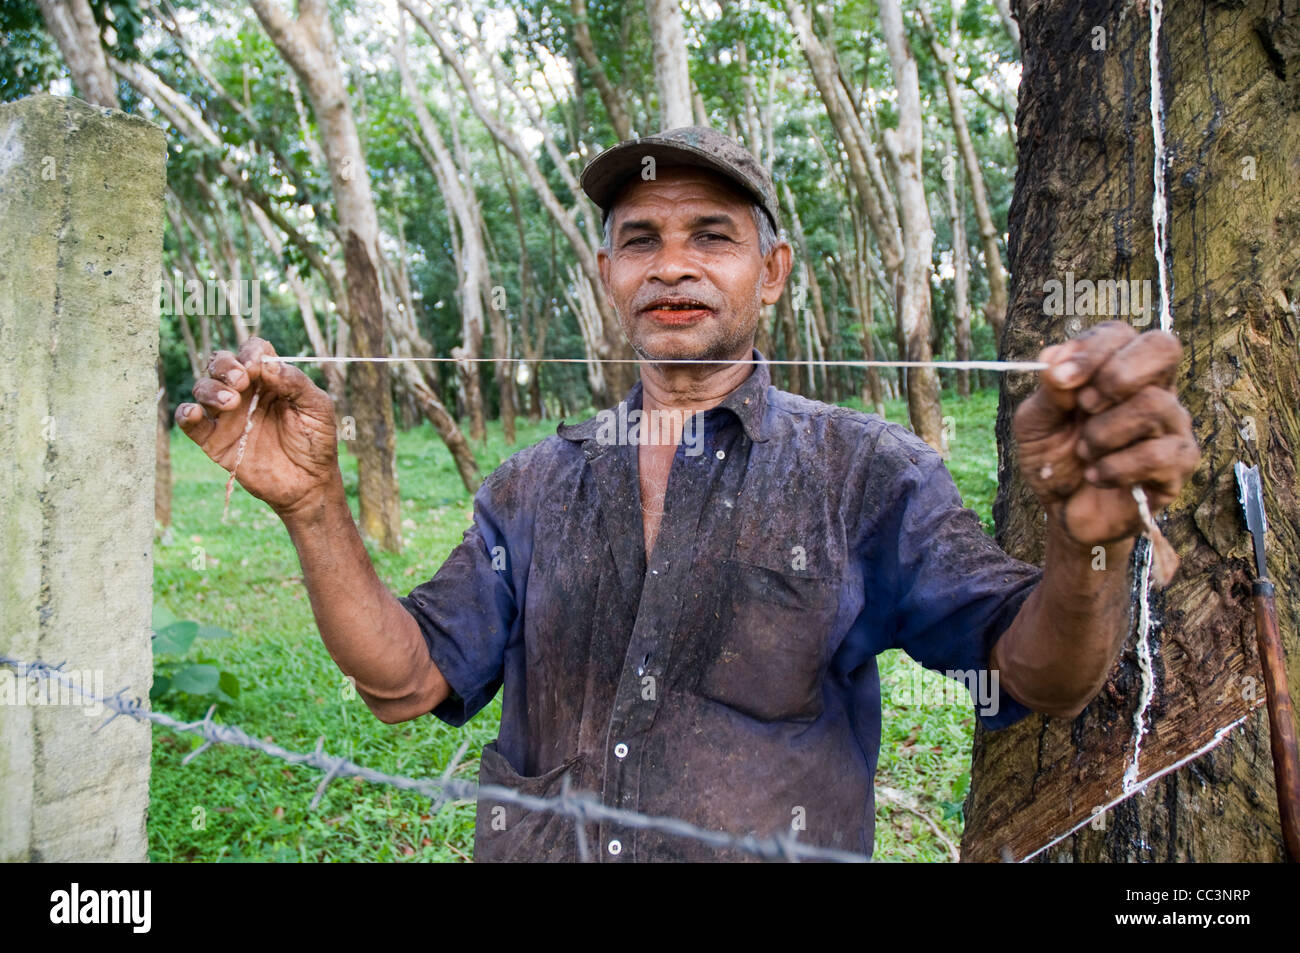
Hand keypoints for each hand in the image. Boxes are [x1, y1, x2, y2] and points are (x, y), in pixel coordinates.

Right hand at [176, 337, 340, 515]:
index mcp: (270, 380)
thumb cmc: (316, 442)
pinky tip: (195, 414)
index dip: (250, 352)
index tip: (256, 366)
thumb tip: (267, 364)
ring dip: (210, 389)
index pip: (252, 351)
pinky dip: (185, 413)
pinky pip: (189, 421)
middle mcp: (245, 393)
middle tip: (241, 383)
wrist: (308, 484)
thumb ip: (295, 382)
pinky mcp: (214, 440)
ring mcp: (227, 416)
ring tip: (231, 403)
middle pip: (220, 362)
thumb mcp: (317, 408)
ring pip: (202, 388)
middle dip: (225, 366)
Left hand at [1014, 321, 1199, 545]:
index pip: (1121, 334)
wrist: (1063, 511)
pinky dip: (1115, 467)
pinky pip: (1157, 454)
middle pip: (1164, 347)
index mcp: (1115, 370)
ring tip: (1085, 453)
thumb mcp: (1035, 422)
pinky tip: (1096, 477)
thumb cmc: (1054, 458)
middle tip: (1084, 406)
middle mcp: (1151, 388)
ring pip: (1155, 403)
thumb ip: (1047, 391)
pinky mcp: (1178, 463)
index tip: (1058, 378)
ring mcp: (1171, 424)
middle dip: (1117, 374)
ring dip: (1104, 432)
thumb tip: (1054, 360)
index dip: (1091, 350)